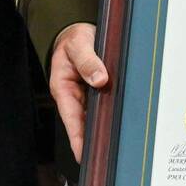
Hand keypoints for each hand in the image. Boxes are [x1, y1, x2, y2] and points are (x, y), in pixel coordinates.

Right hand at [49, 22, 107, 162]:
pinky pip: (103, 106)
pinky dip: (110, 113)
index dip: (77, 138)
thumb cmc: (73, 38)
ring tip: (117, 145)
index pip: (71, 118)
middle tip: (107, 154)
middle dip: (94, 138)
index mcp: (63, 88)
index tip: (83, 154)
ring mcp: (85, 96)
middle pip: (84, 123)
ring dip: (104, 127)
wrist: (79, 31)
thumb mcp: (78, 44)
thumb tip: (99, 79)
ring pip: (95, 116)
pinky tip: (122, 122)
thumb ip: (88, 60)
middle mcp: (74, 96)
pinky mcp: (97, 92)